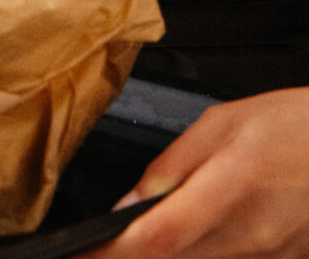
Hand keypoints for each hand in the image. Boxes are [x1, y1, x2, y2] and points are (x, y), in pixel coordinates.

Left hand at [80, 88, 308, 258]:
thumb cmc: (295, 128)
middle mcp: (250, 238)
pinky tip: (198, 235)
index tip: (81, 256)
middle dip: (130, 257)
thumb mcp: (222, 124)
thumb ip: (171, 166)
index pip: (157, 238)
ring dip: (169, 256)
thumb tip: (130, 203)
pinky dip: (201, 256)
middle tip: (105, 244)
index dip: (112, 255)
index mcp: (229, 191)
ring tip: (158, 227)